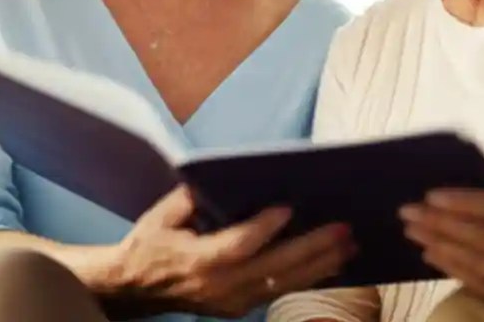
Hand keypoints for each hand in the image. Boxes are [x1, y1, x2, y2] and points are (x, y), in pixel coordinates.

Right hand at [108, 186, 355, 317]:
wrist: (133, 289)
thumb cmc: (149, 244)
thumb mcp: (161, 215)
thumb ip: (191, 198)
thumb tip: (223, 176)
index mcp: (197, 260)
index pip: (238, 245)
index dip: (264, 227)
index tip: (288, 206)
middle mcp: (219, 286)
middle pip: (273, 268)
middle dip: (312, 248)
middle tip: (343, 229)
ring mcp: (231, 301)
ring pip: (283, 285)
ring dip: (320, 265)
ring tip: (350, 245)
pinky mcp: (239, 309)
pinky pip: (279, 293)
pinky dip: (308, 278)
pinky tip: (332, 263)